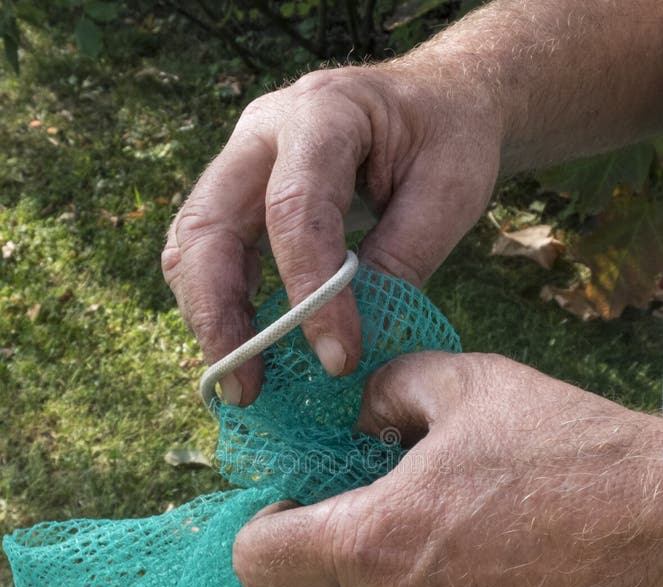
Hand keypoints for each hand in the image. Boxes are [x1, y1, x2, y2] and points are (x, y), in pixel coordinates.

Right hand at [161, 64, 500, 404]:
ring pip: (192, 244)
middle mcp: (263, 132)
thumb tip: (350, 341)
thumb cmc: (448, 138)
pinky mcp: (239, 195)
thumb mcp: (449, 192)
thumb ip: (401, 258)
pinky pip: (208, 254)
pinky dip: (220, 306)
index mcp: (323, 113)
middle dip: (220, 316)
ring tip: (244, 384)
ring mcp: (241, 162)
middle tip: (247, 390)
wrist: (435, 101)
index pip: (296, 210)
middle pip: (208, 226)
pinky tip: (248, 349)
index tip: (339, 361)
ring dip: (209, 318)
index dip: (311, 294)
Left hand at [233, 352, 662, 586]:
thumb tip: (361, 419)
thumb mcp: (468, 384)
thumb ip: (388, 391)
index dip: (268, 531)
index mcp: (372, 541)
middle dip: (347, 557)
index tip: (303, 511)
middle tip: (402, 513)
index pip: (257, 562)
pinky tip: (498, 578)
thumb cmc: (570, 452)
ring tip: (464, 541)